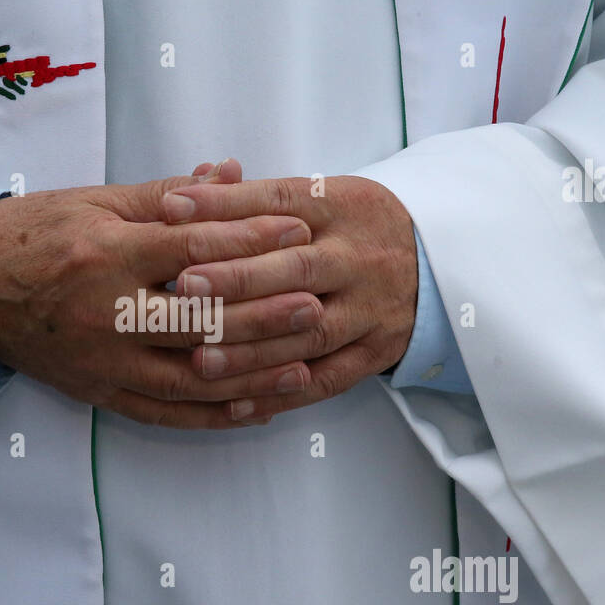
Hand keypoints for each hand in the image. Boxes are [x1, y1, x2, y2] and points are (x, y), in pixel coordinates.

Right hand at [0, 163, 323, 427]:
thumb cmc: (36, 234)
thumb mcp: (96, 201)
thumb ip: (168, 194)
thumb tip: (232, 173)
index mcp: (107, 253)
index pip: (194, 248)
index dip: (251, 239)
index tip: (298, 231)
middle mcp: (105, 311)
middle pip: (201, 319)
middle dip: (265, 314)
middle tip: (316, 304)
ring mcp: (102, 360)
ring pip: (191, 377)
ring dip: (251, 375)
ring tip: (302, 365)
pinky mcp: (98, 392)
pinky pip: (164, 413)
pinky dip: (212, 415)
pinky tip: (255, 408)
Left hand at [156, 175, 417, 421]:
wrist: (433, 257)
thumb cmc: (348, 225)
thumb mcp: (315, 198)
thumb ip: (247, 200)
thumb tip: (175, 201)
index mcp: (340, 206)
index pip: (279, 203)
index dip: (225, 208)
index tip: (171, 213)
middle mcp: (358, 256)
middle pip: (297, 269)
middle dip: (237, 280)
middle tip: (183, 289)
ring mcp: (371, 308)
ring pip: (309, 333)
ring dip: (252, 350)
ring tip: (199, 360)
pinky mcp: (377, 351)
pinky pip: (328, 379)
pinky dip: (282, 394)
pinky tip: (237, 405)